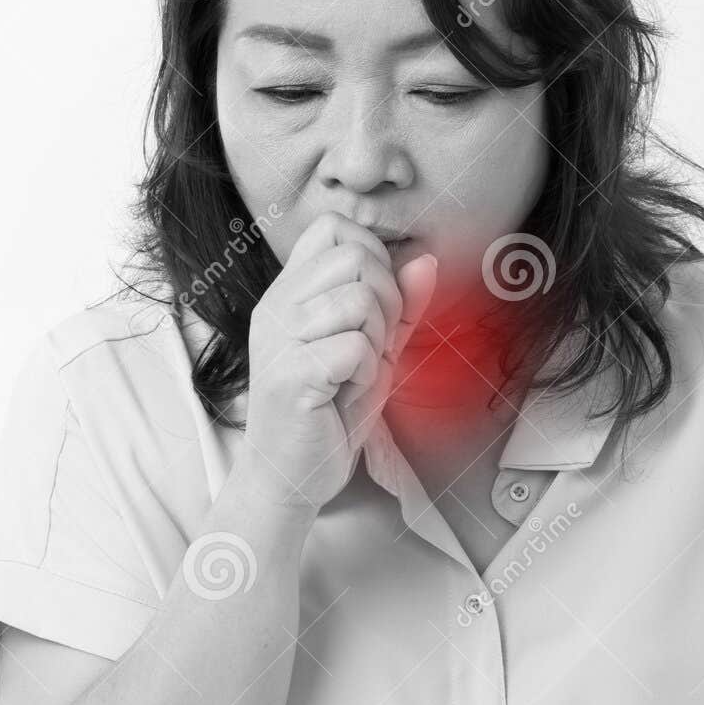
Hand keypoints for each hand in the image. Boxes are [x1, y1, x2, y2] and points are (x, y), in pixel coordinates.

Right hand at [235, 211, 436, 512]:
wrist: (290, 476)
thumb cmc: (328, 413)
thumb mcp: (373, 351)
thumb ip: (399, 307)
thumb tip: (426, 260)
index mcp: (290, 292)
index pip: (333, 228)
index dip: (372, 255)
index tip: (375, 305)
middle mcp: (277, 306)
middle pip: (355, 256)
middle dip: (386, 299)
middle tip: (372, 346)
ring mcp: (279, 338)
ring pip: (360, 299)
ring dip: (376, 342)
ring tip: (355, 374)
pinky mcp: (290, 374)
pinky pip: (355, 347)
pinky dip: (365, 375)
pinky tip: (344, 394)